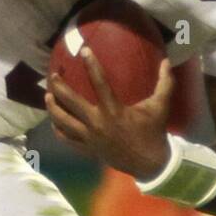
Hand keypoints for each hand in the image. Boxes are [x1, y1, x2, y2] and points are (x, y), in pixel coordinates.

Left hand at [45, 50, 175, 179]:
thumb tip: (168, 61)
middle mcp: (98, 123)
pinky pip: (66, 139)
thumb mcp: (160, 107)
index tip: (83, 51)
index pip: (100, 83)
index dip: (92, 65)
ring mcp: (90, 138)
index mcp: (114, 110)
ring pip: (63, 122)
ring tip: (47, 96)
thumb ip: (165, 83)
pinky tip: (54, 120)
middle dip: (59, 87)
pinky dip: (58, 129)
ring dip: (53, 108)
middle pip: (71, 102)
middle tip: (52, 75)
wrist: (150, 164)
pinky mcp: (87, 149)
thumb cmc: (154, 132)